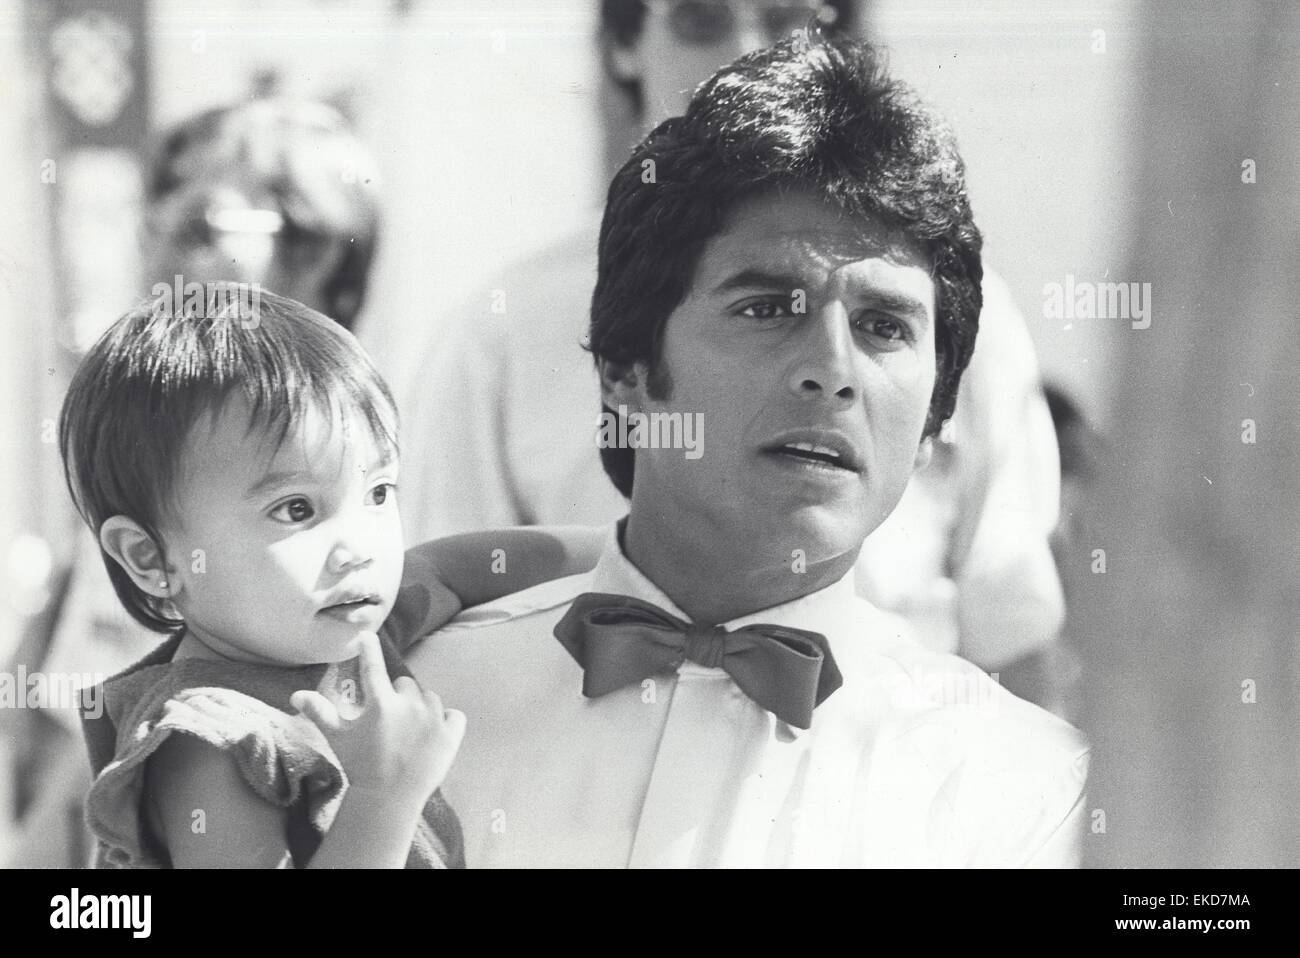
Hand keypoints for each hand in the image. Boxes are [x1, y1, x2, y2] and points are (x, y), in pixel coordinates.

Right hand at [290, 632, 465, 806]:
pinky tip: (434, 735)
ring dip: (421, 708)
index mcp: (381, 703)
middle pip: (406, 684)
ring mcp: (433, 718)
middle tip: (390, 721)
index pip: (373, 667)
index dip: (369, 649)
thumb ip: (320, 712)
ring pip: (429, 698)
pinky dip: (447, 722)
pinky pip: (454, 715)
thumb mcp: (338, 738)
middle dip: (398, 697)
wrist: (388, 800)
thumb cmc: (360, 766)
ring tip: (410, 732)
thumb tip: (296, 695)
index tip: (368, 635)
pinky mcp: (451, 733)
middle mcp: (409, 705)